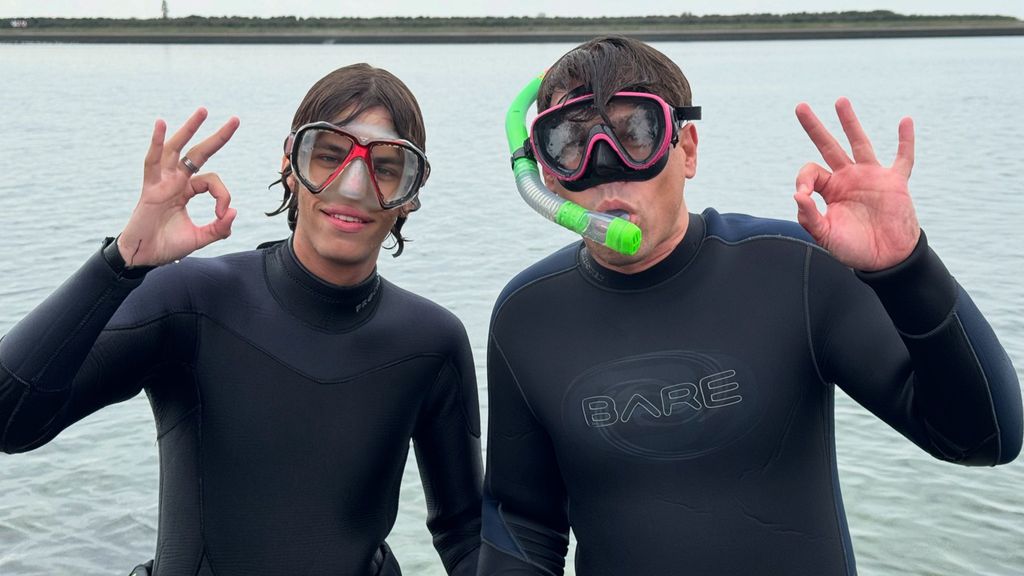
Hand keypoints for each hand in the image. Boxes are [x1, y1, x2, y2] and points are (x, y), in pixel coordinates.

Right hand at [117, 108, 239, 266]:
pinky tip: (161, 124)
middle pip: (199, 152)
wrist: (144, 257)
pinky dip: (155, 142)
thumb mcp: (200, 237)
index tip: (222, 214)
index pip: (212, 181)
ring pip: (177, 149)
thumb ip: (219, 228)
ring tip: (204, 111)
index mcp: (187, 190)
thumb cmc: (167, 246)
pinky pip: (152, 161)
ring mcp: (162, 181)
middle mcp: (175, 181)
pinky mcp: (149, 187)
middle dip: (217, 136)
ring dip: (190, 129)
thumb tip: (234, 212)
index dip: (223, 195)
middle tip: (236, 120)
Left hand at [793, 97, 919, 271]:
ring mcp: (871, 177)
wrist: (885, 259)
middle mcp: (848, 178)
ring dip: (849, 122)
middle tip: (800, 107)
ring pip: (859, 143)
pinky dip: (906, 140)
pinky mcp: (895, 181)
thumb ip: (809, 217)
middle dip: (814, 127)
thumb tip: (797, 195)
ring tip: (839, 101)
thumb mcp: (825, 236)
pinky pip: (903, 157)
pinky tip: (905, 121)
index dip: (803, 179)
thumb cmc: (853, 249)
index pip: (811, 171)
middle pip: (828, 146)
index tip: (804, 195)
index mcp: (830, 190)